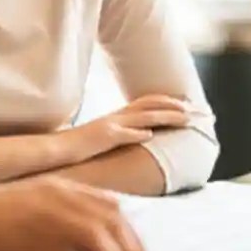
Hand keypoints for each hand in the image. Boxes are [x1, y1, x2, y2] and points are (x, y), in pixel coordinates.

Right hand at [59, 94, 191, 163]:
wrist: (56, 149)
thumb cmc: (80, 146)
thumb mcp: (106, 136)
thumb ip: (124, 132)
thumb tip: (147, 133)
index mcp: (117, 115)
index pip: (146, 102)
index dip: (167, 101)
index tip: (185, 104)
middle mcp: (116, 116)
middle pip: (150, 105)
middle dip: (173, 106)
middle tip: (194, 110)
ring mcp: (110, 126)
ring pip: (143, 117)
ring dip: (165, 117)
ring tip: (184, 119)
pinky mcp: (102, 138)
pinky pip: (122, 134)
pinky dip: (136, 134)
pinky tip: (150, 136)